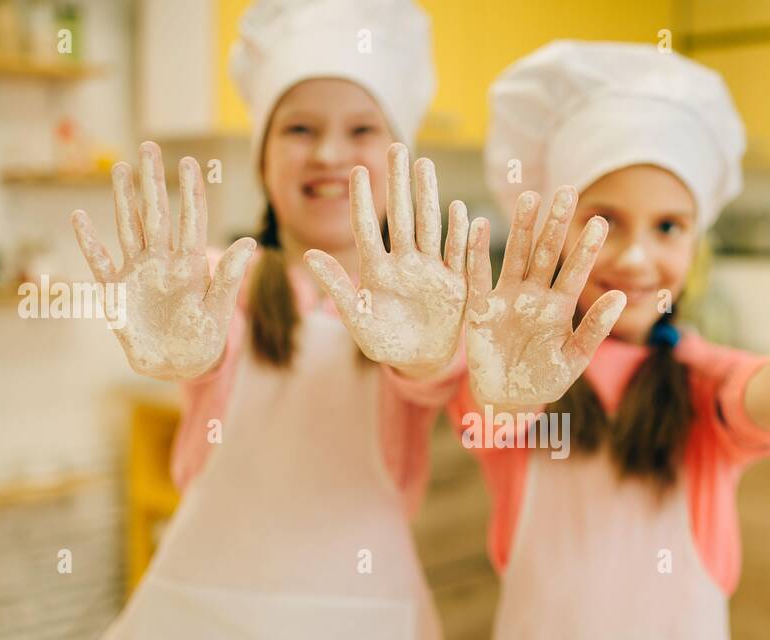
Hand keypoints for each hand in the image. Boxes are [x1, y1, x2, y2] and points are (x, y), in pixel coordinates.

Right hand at [71, 141, 254, 379]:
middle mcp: (162, 261)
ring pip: (129, 227)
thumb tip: (251, 244)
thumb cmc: (204, 340)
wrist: (178, 366)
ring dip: (123, 199)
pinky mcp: (115, 291)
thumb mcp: (219, 311)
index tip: (190, 162)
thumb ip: (230, 278)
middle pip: (156, 213)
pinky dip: (89, 242)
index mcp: (190, 265)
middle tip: (148, 146)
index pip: (190, 220)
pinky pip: (99, 262)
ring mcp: (137, 273)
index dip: (190, 192)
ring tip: (120, 168)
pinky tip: (79, 218)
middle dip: (153, 180)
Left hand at [305, 143, 468, 378]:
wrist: (419, 361)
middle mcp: (405, 262)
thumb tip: (308, 254)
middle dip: (398, 182)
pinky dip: (461, 233)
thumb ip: (336, 287)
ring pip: (429, 226)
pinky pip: (458, 255)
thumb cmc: (384, 342)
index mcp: (377, 270)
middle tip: (396, 147)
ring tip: (425, 164)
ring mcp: (431, 270)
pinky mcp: (455, 283)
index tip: (355, 170)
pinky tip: (460, 209)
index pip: (367, 228)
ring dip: (428, 196)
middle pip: (401, 216)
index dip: (361, 200)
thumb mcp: (357, 318)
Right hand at [464, 187, 625, 405]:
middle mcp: (534, 294)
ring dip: (522, 227)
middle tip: (567, 191)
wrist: (507, 398)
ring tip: (530, 197)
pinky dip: (475, 252)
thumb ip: (594, 329)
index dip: (586, 248)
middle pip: (546, 252)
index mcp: (559, 306)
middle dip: (556, 224)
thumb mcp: (572, 359)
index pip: (575, 271)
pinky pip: (478, 274)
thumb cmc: (544, 380)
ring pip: (516, 255)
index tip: (600, 222)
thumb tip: (620, 297)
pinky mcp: (481, 306)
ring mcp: (508, 297)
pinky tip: (477, 225)